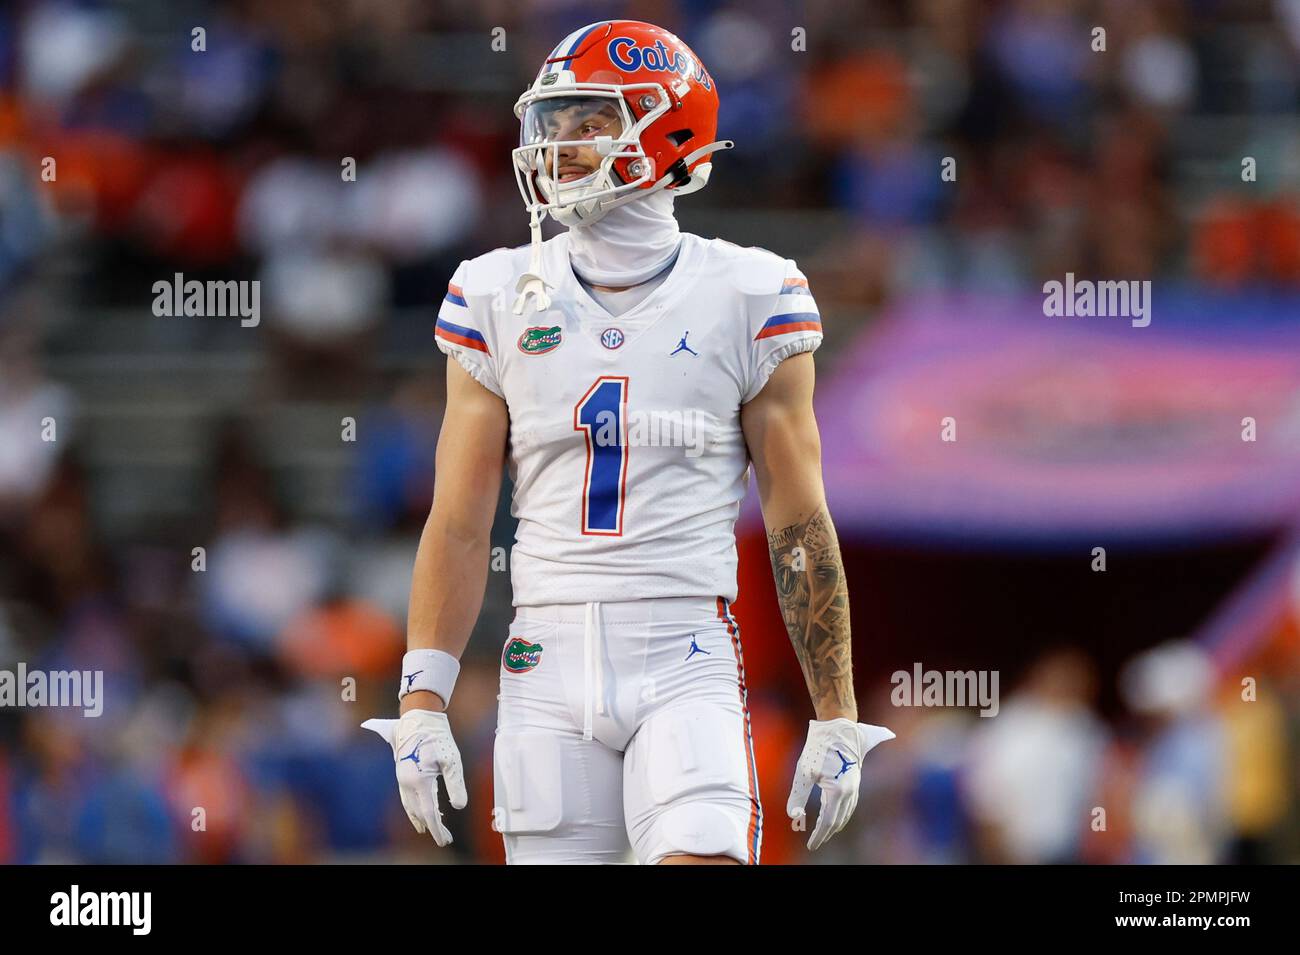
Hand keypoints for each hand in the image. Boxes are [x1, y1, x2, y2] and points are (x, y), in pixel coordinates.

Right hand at [362, 709, 466, 845]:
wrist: (417, 717)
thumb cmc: (437, 736)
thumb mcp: (451, 760)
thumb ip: (455, 784)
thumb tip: (459, 806)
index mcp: (418, 781)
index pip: (429, 812)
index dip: (437, 829)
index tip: (445, 841)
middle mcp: (406, 782)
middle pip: (419, 812)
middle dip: (432, 826)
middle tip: (445, 838)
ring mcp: (402, 778)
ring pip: (410, 806)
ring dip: (421, 819)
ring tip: (430, 829)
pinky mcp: (402, 772)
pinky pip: (407, 797)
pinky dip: (415, 807)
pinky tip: (422, 809)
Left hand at [787, 718, 894, 850]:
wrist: (839, 727)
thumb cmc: (819, 747)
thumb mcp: (803, 772)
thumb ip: (797, 796)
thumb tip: (793, 816)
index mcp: (838, 792)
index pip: (828, 822)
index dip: (819, 836)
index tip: (811, 846)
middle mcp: (850, 791)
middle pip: (838, 820)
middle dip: (826, 833)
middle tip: (815, 841)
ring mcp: (855, 786)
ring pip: (846, 813)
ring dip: (834, 824)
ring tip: (823, 831)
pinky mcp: (855, 780)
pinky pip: (849, 804)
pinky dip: (841, 813)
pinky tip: (834, 814)